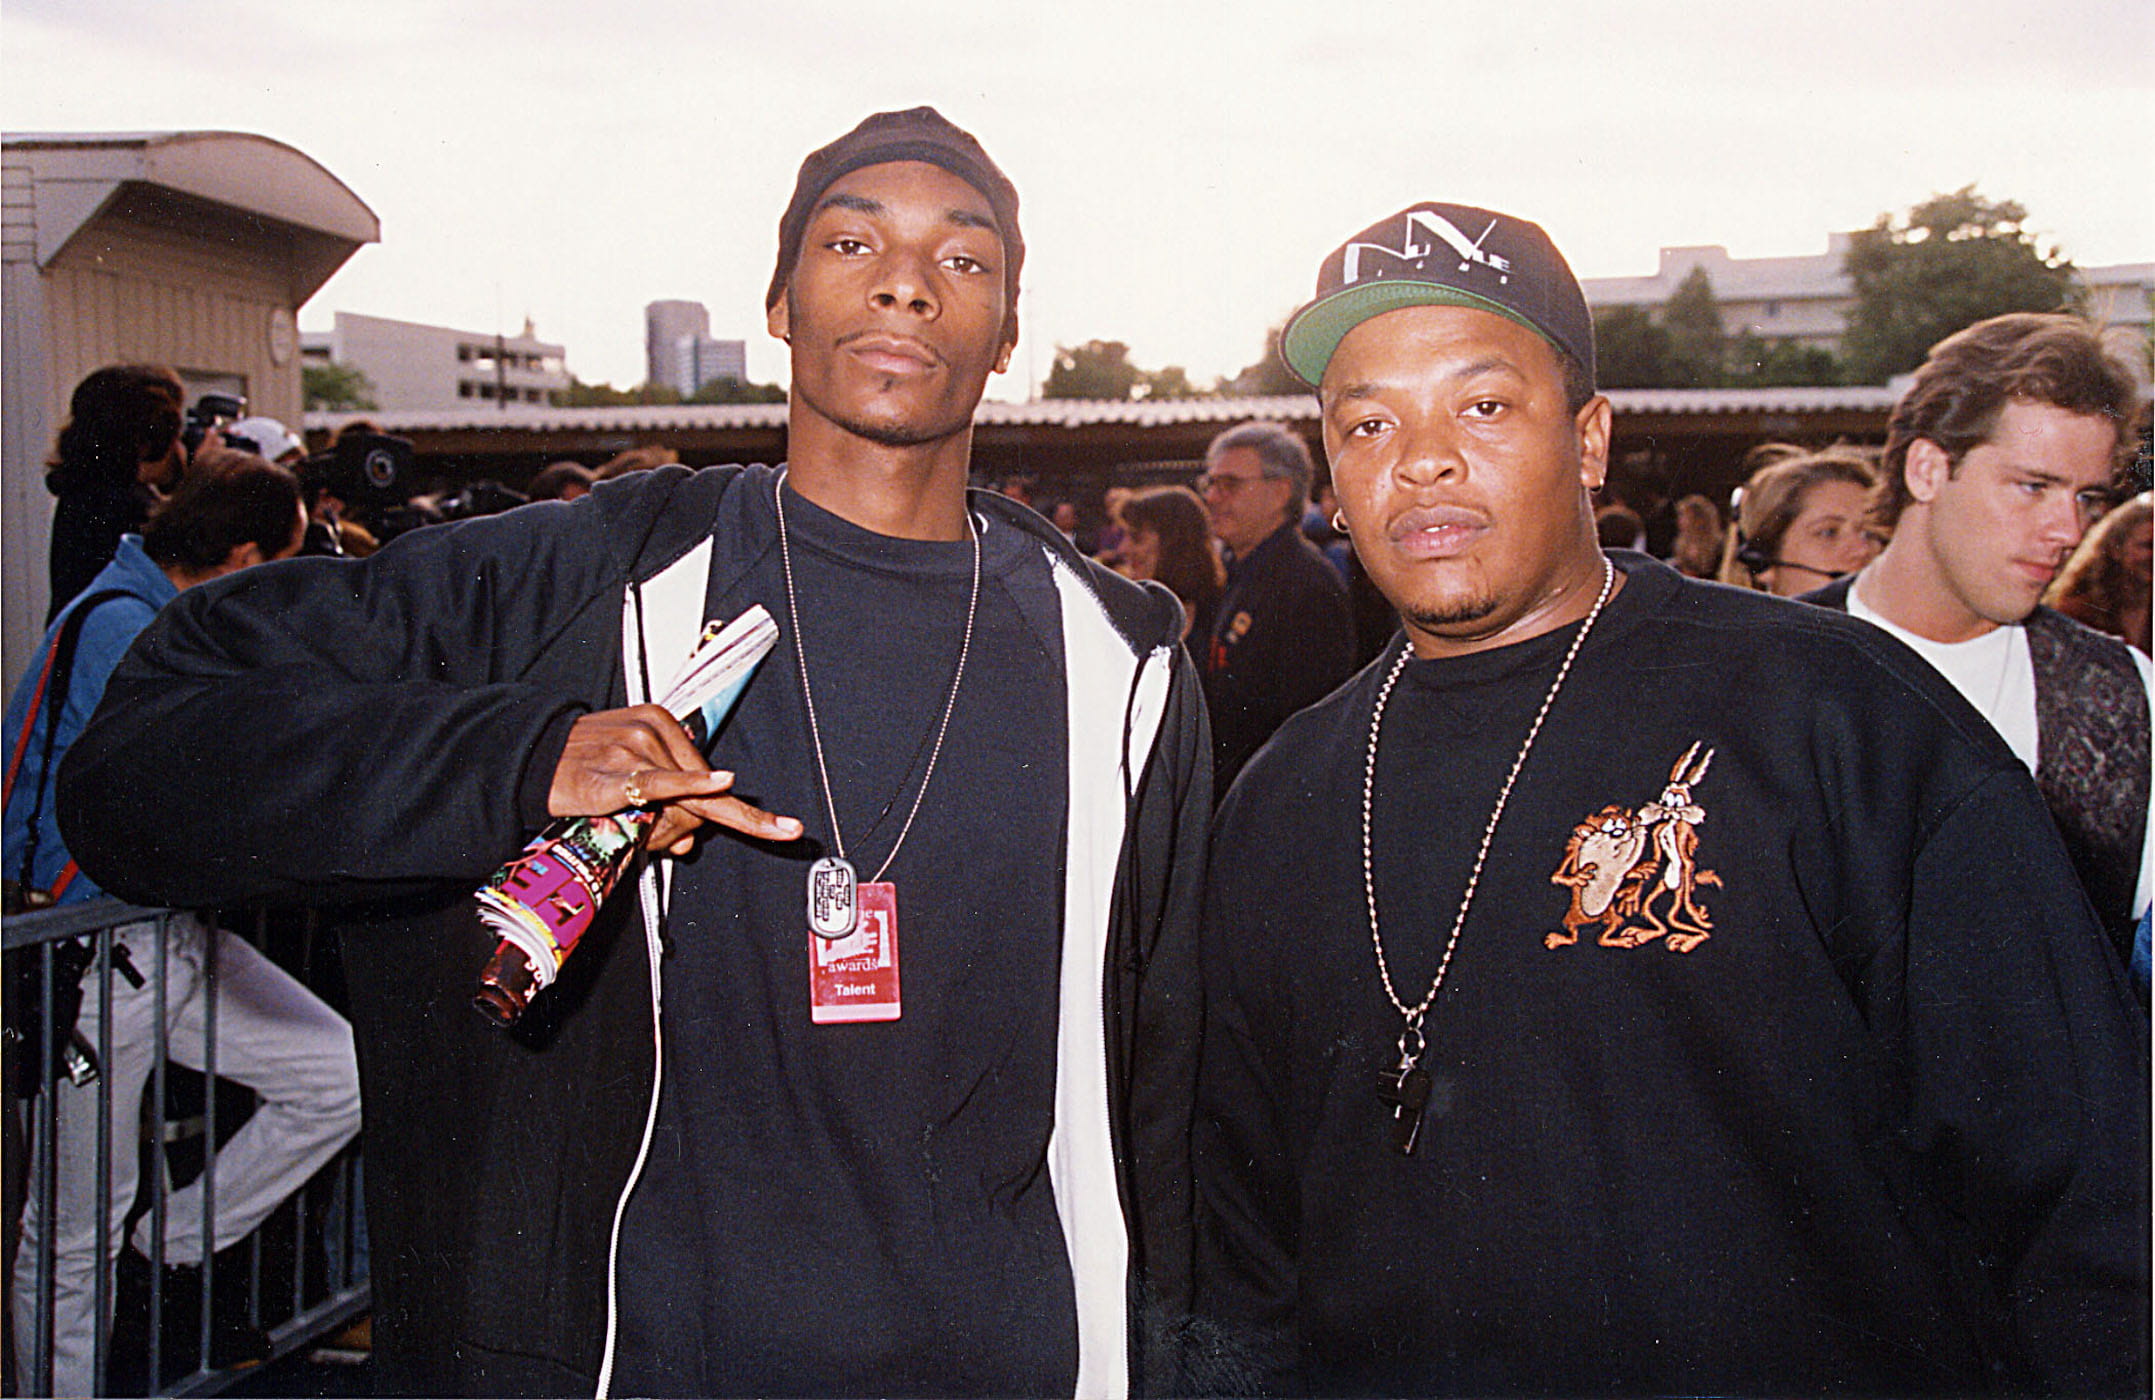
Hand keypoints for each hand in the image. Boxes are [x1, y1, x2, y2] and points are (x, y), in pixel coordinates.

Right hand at [548, 705, 801, 855]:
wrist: (531, 761)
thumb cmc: (583, 769)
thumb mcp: (631, 778)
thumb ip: (667, 804)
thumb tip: (688, 843)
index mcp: (664, 724)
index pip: (711, 779)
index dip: (747, 816)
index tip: (787, 831)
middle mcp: (657, 732)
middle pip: (702, 797)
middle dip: (685, 827)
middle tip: (650, 833)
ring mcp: (639, 749)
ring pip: (682, 806)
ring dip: (661, 829)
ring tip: (622, 819)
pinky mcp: (619, 771)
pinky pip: (662, 783)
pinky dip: (691, 785)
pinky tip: (721, 781)